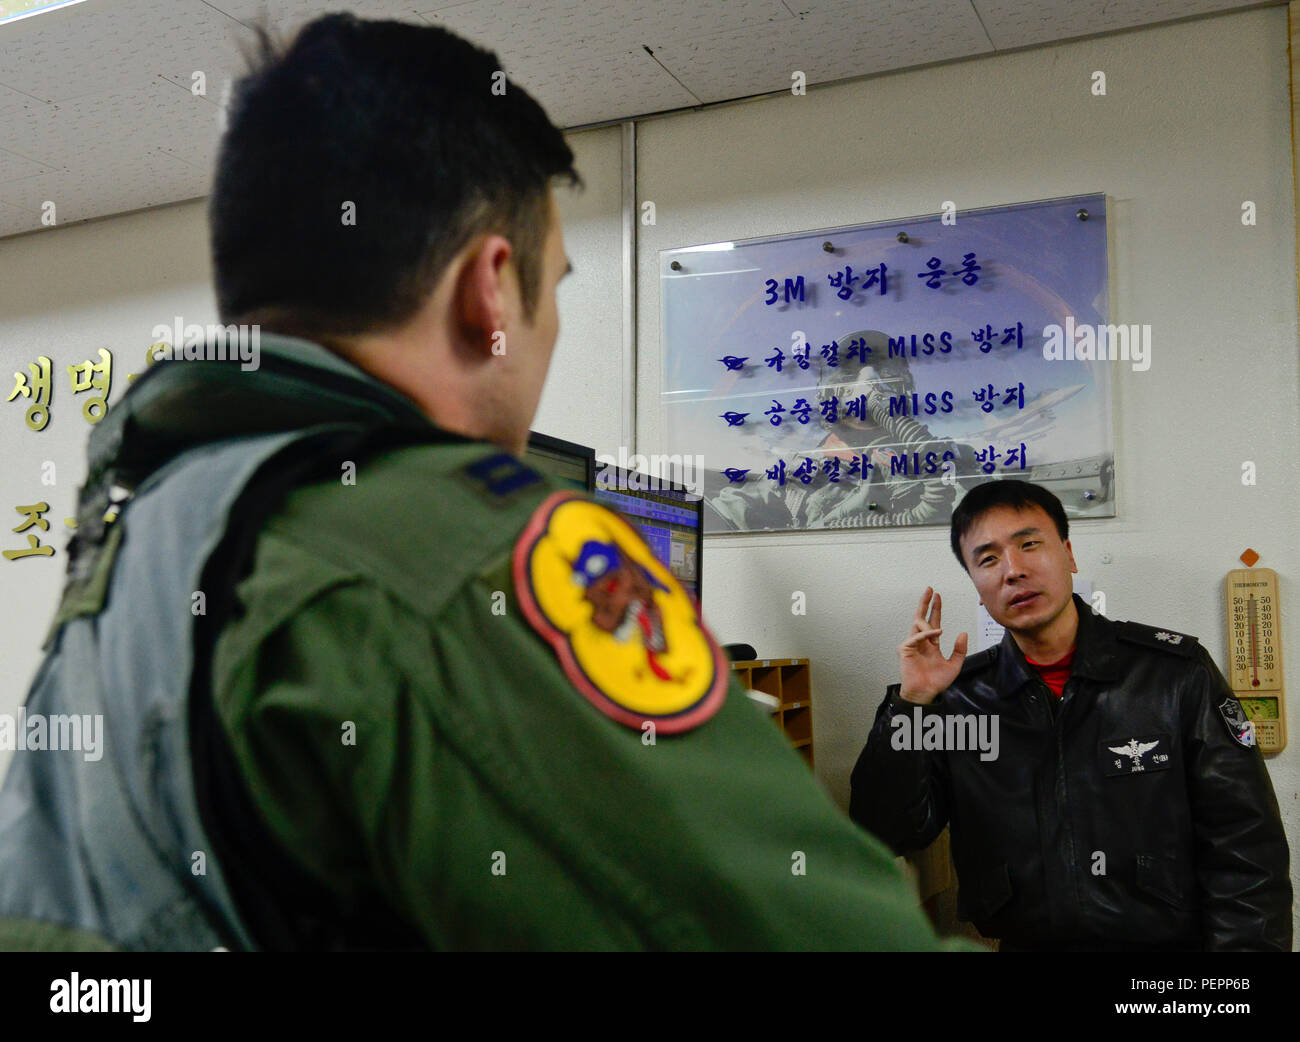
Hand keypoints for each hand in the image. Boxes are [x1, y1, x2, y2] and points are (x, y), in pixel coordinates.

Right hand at [897, 587, 967, 704]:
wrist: (925, 693)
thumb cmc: (936, 682)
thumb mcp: (954, 665)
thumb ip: (959, 650)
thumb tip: (963, 633)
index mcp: (931, 644)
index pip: (933, 622)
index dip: (935, 609)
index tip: (937, 596)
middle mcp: (921, 642)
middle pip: (922, 617)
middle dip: (925, 603)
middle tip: (930, 589)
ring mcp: (912, 644)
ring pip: (918, 624)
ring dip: (926, 615)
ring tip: (935, 610)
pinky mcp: (905, 649)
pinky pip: (916, 637)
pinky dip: (926, 634)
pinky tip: (937, 633)